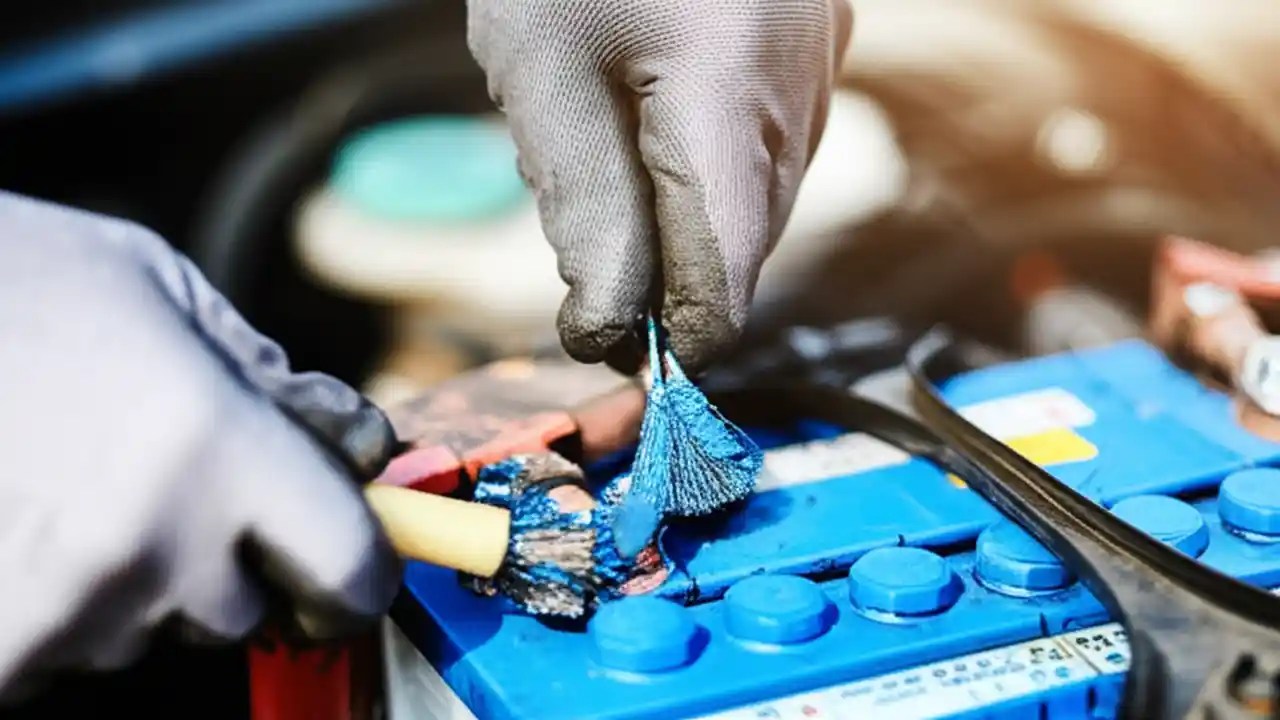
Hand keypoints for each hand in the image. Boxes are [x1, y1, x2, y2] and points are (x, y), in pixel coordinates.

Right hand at [0, 192, 399, 700]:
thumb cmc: (16, 277)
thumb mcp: (163, 289)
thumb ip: (268, 377)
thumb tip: (353, 442)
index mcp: (220, 446)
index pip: (352, 569)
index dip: (357, 568)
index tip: (342, 562)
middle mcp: (156, 542)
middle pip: (247, 606)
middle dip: (227, 560)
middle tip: (160, 483)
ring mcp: (68, 603)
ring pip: (151, 630)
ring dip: (133, 579)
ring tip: (68, 484)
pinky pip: (64, 652)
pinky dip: (54, 605)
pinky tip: (25, 524)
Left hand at [467, 0, 852, 372]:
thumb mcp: (544, 71)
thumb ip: (585, 208)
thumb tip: (608, 326)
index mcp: (734, 106)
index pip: (724, 290)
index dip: (663, 339)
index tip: (597, 341)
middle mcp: (800, 101)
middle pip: (742, 252)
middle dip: (659, 274)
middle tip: (577, 234)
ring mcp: (817, 72)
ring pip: (751, 204)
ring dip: (676, 218)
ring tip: (603, 150)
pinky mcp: (809, 52)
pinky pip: (760, 149)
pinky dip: (698, 167)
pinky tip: (643, 113)